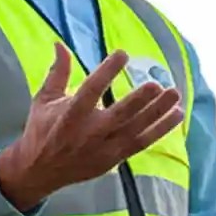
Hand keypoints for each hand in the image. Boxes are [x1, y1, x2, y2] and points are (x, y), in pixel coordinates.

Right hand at [0, 43, 182, 211]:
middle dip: (139, 101)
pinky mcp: (113, 159)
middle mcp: (88, 134)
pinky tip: (176, 114)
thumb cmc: (42, 130)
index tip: (122, 54)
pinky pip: (142, 143)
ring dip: (157, 113)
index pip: (90, 91)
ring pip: (136, 131)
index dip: (106, 72)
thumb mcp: (44, 99)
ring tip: (174, 95)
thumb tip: (59, 43)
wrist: (39, 172)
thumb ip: (57, 72)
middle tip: (157, 85)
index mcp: (69, 116)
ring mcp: (103, 149)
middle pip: (119, 116)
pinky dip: (160, 129)